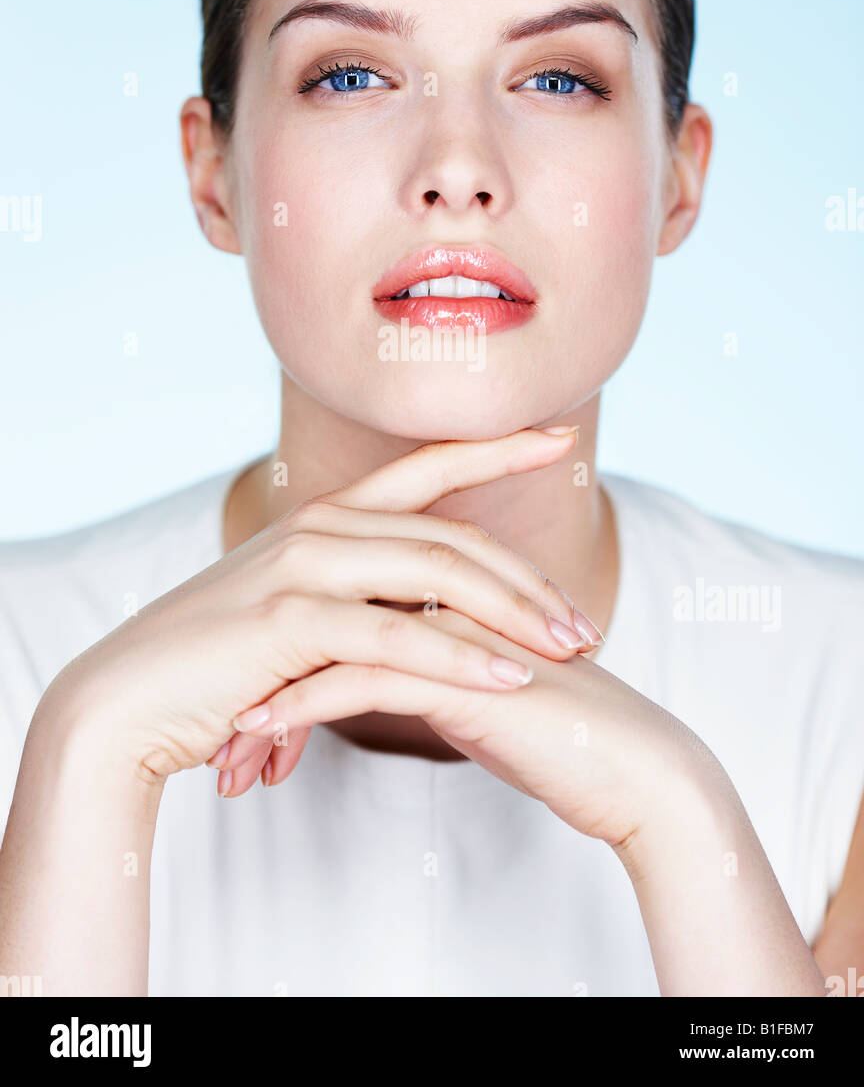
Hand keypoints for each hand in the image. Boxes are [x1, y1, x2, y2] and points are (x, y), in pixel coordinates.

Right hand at [42, 427, 599, 791]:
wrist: (127, 700)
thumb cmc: (217, 664)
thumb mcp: (296, 616)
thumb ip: (356, 602)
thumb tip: (418, 621)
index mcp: (325, 517)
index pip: (426, 468)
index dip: (494, 446)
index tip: (556, 436)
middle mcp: (321, 527)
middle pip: (453, 539)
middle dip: (529, 582)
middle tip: (584, 628)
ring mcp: (303, 566)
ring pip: (437, 578)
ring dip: (513, 618)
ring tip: (570, 654)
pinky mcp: (289, 620)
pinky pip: (395, 637)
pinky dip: (459, 661)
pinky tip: (508, 683)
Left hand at [218, 601, 713, 850]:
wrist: (636, 772)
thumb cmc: (562, 735)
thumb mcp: (482, 689)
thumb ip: (436, 661)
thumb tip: (386, 669)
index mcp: (456, 588)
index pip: (354, 588)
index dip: (297, 631)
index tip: (248, 675)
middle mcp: (451, 594)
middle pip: (332, 605)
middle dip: (268, 658)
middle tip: (217, 703)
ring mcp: (454, 627)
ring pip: (334, 639)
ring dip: (270, 687)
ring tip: (225, 734)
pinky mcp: (458, 676)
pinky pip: (356, 681)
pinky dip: (298, 707)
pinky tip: (259, 732)